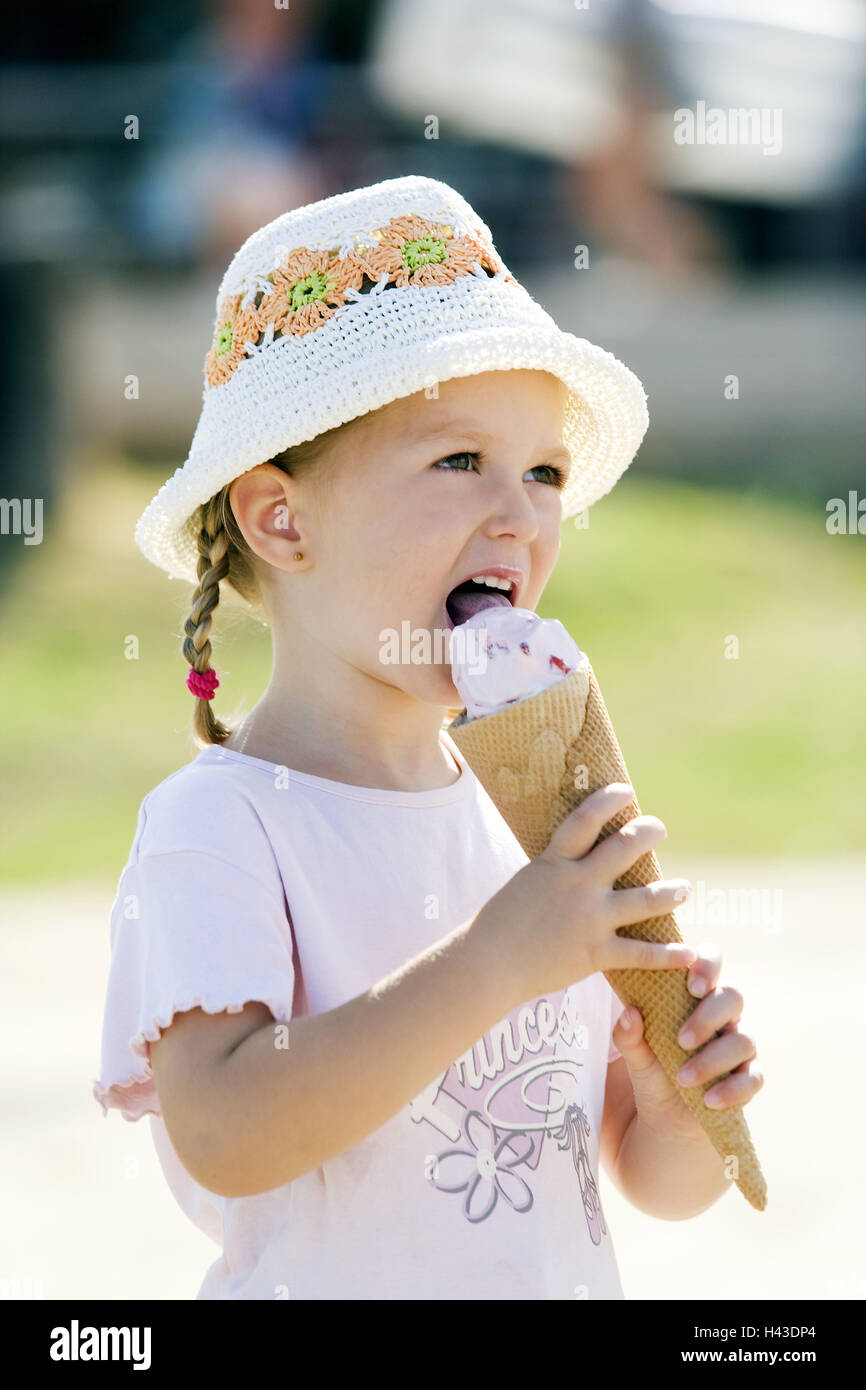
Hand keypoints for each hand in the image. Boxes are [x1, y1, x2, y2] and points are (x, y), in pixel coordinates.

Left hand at [612, 942, 763, 1141]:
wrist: (665, 1118)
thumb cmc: (653, 1072)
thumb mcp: (635, 1056)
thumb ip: (629, 1036)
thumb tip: (629, 1013)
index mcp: (696, 998)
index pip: (711, 963)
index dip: (708, 966)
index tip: (691, 986)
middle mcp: (723, 1017)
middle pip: (733, 998)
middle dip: (708, 1017)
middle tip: (681, 1040)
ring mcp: (740, 1047)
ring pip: (743, 1040)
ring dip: (712, 1059)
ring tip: (683, 1078)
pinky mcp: (749, 1078)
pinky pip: (754, 1078)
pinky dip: (732, 1089)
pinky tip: (709, 1100)